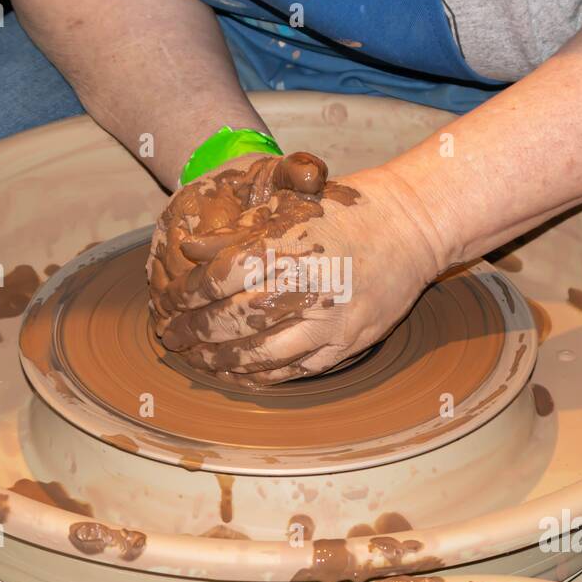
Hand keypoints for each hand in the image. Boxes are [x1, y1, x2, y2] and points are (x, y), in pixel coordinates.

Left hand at [147, 152, 444, 385]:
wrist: (411, 226)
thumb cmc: (346, 211)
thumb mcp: (289, 206)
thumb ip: (237, 232)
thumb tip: (189, 249)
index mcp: (288, 247)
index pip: (220, 278)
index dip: (188, 294)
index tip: (169, 301)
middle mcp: (307, 286)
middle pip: (234, 320)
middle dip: (194, 333)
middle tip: (170, 338)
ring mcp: (329, 321)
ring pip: (261, 354)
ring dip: (221, 361)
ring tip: (198, 359)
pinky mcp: (347, 344)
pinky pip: (294, 370)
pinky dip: (260, 376)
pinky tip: (238, 373)